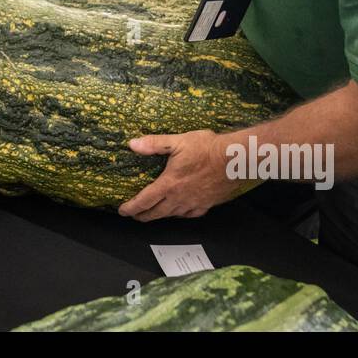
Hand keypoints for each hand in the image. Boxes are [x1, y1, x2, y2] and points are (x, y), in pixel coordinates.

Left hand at [118, 130, 246, 220]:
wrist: (235, 160)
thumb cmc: (207, 149)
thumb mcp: (177, 141)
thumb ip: (154, 144)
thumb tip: (133, 144)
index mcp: (169, 184)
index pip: (144, 201)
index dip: (131, 208)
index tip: (123, 211)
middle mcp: (179, 198)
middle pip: (156, 213)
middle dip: (142, 216)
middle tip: (134, 215)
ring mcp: (193, 203)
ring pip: (172, 215)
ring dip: (160, 215)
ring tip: (153, 213)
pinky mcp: (207, 204)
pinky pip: (189, 214)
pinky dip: (180, 214)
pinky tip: (180, 211)